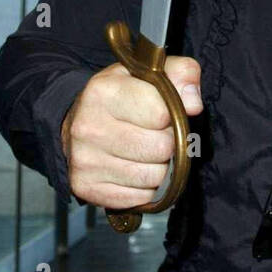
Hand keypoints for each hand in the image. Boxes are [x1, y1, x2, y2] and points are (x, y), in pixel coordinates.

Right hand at [60, 55, 202, 208]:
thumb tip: (194, 103)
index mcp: (104, 91)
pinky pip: (140, 197)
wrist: (78, 123)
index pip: (162, 113)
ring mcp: (85, 160)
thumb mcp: (150, 73)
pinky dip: (144, 187)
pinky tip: (133, 168)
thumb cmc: (122, 97)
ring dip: (158, 167)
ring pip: (154, 176)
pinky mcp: (86, 187)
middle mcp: (89, 126)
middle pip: (161, 148)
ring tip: (145, 151)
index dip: (171, 115)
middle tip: (155, 134)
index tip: (162, 113)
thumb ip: (181, 74)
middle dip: (167, 143)